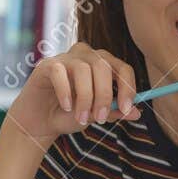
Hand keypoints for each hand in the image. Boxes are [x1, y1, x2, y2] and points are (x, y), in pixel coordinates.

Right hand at [4, 42, 140, 147]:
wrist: (40, 123)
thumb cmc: (69, 115)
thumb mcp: (95, 115)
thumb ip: (115, 112)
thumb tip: (137, 113)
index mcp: (102, 65)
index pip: (123, 68)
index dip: (127, 87)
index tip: (127, 108)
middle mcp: (86, 56)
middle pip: (103, 66)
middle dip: (104, 96)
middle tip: (100, 118)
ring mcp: (66, 58)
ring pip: (83, 70)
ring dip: (85, 98)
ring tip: (81, 118)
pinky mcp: (47, 64)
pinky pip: (60, 73)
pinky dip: (66, 92)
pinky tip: (66, 107)